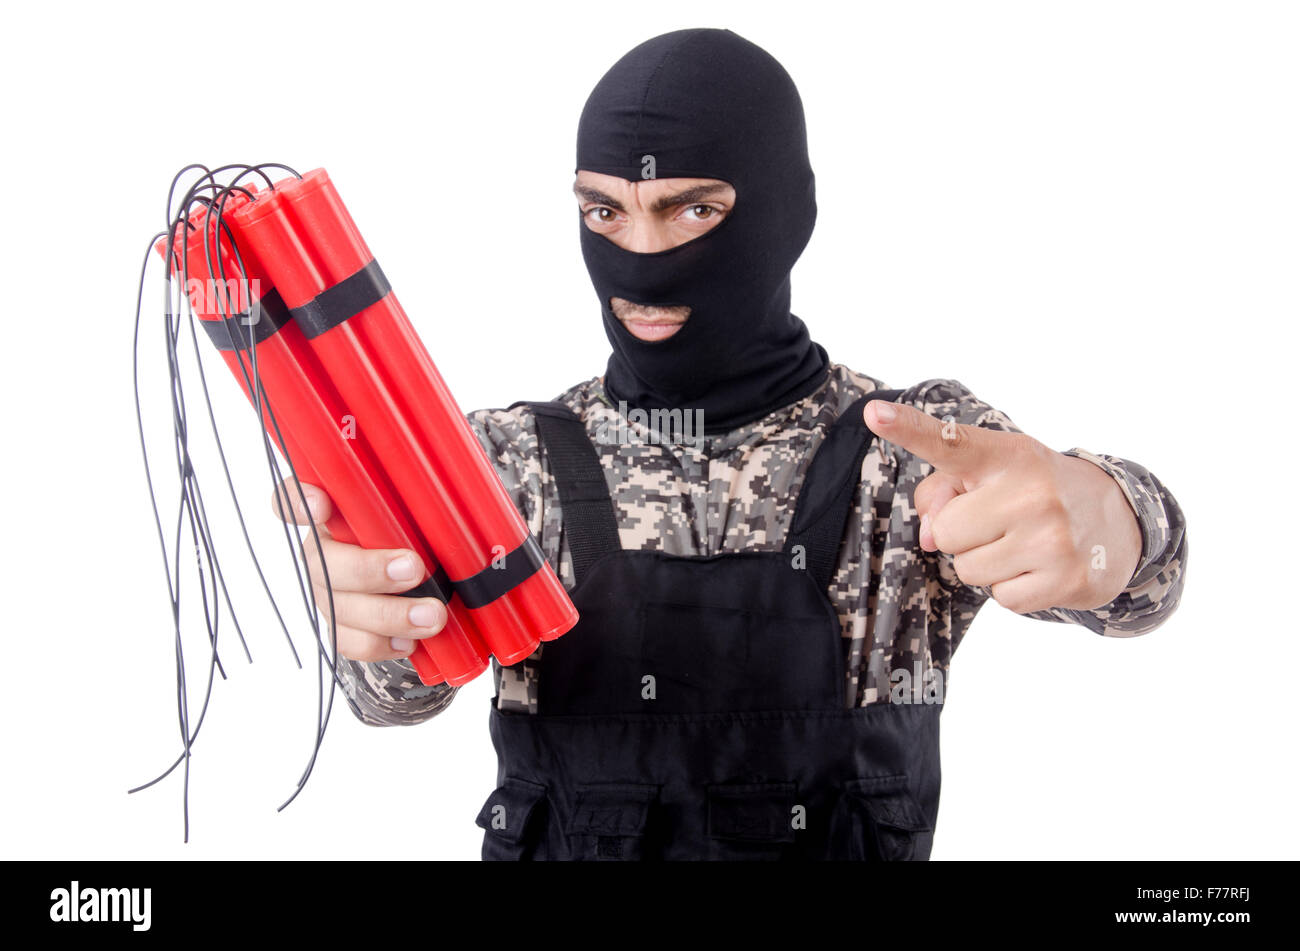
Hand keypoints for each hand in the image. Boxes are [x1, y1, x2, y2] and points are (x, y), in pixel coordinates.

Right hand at [271, 481, 448, 661]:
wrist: (428, 581)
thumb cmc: (419, 536)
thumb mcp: (420, 513)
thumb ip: (421, 502)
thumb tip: (452, 489)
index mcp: (335, 513)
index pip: (294, 498)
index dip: (298, 501)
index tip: (321, 504)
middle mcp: (323, 552)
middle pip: (321, 562)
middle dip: (368, 569)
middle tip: (413, 569)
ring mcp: (328, 593)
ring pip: (339, 608)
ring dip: (388, 615)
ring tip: (432, 616)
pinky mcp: (341, 627)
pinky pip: (349, 642)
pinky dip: (382, 644)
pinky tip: (410, 640)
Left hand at [864, 401, 1141, 613]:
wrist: (1118, 519)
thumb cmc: (1032, 492)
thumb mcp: (992, 474)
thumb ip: (942, 492)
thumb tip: (932, 537)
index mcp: (1008, 455)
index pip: (950, 443)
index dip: (908, 428)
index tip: (875, 413)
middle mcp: (1032, 491)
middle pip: (947, 532)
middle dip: (964, 534)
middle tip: (1001, 522)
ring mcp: (1054, 537)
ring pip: (969, 570)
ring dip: (987, 563)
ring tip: (1021, 543)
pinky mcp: (1069, 579)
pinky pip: (1002, 600)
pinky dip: (1012, 589)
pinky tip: (1038, 567)